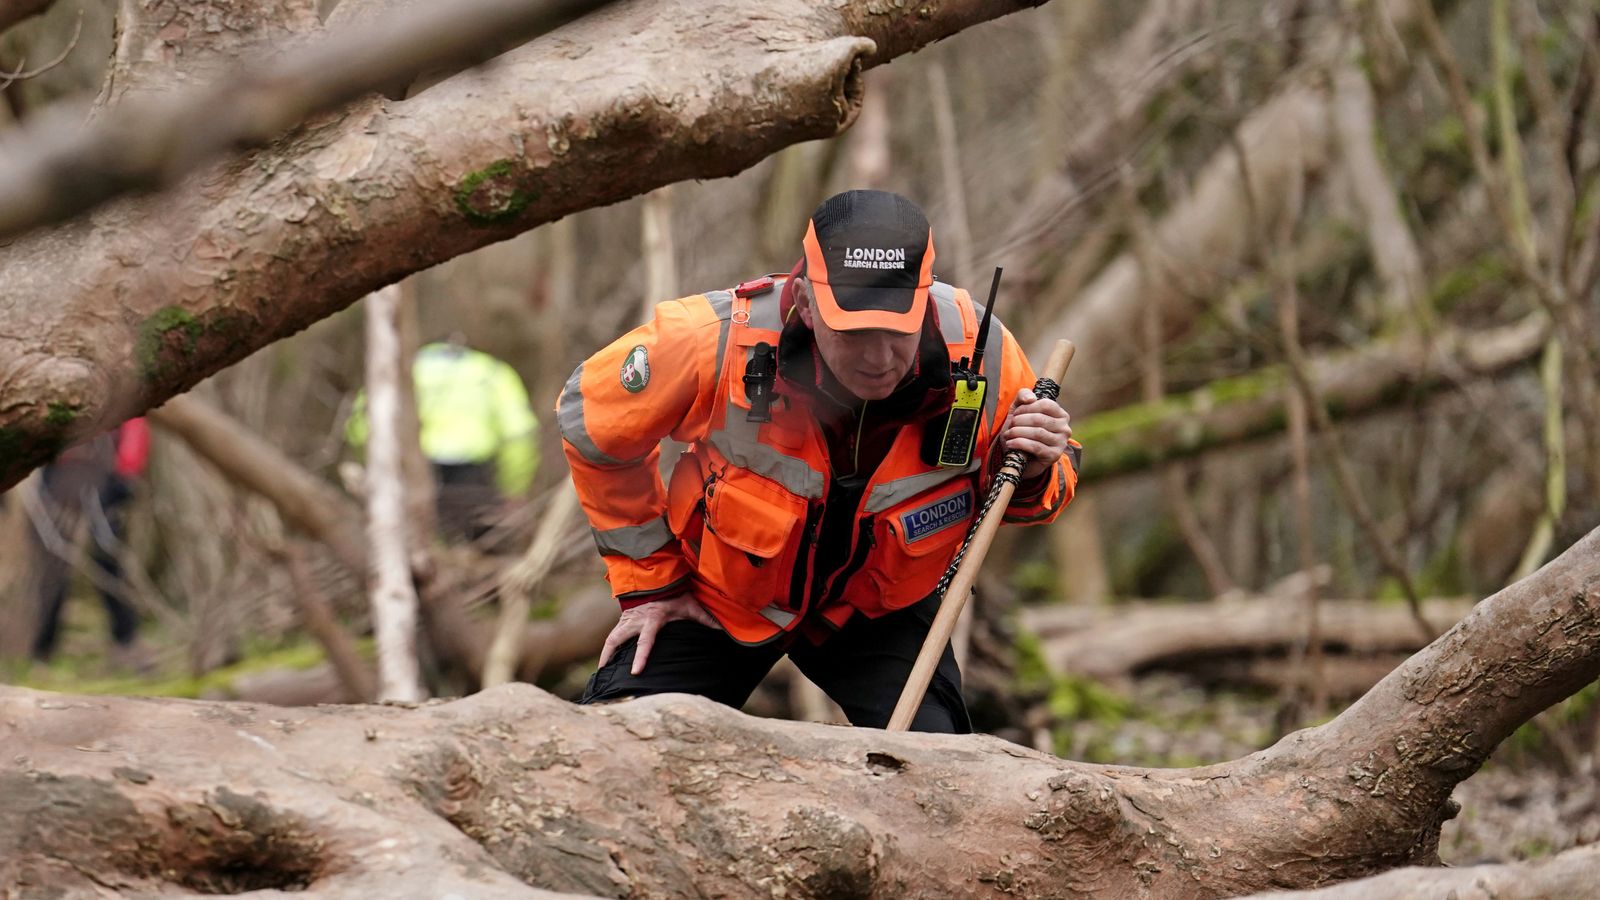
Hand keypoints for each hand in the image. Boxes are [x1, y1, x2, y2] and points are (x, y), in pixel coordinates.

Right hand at [598, 593, 721, 674]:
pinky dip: (608, 648)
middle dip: (610, 656)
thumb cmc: (675, 594)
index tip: (635, 672)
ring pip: (611, 638)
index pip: (646, 641)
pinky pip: (612, 635)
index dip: (640, 656)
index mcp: (652, 619)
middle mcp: (636, 620)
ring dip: (605, 654)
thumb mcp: (691, 606)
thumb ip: (706, 619)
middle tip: (605, 674)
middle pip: (618, 639)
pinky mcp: (623, 620)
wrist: (658, 578)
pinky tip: (606, 661)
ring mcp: (627, 620)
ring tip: (601, 671)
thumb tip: (723, 630)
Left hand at [999, 387, 1072, 479]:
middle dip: (1020, 421)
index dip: (1027, 407)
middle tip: (1010, 426)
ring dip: (1018, 432)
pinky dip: (1020, 443)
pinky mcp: (1054, 455)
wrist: (1020, 457)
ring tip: (1009, 435)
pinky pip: (1036, 446)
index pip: (1046, 404)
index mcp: (1060, 414)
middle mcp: (1065, 428)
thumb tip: (1031, 398)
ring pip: (1038, 433)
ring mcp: (1061, 442)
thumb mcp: (1020, 409)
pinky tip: (1010, 443)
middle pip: (1040, 419)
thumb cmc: (1022, 431)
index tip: (1015, 414)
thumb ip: (1023, 395)